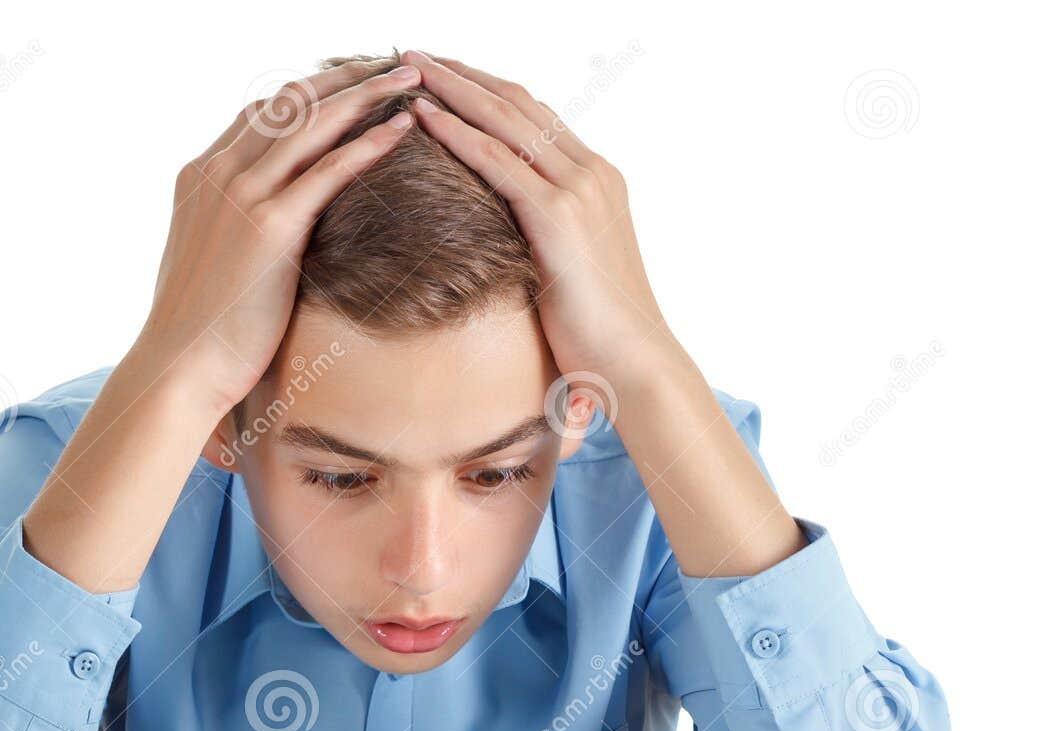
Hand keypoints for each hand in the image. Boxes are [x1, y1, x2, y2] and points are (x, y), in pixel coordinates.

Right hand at [138, 61, 422, 416]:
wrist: (180, 366)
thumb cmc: (201, 329)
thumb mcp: (210, 260)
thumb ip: (232, 227)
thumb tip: (264, 229)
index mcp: (201, 175)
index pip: (262, 111)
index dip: (311, 89)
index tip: (352, 80)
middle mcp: (218, 173)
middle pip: (289, 100)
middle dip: (345, 75)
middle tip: (392, 61)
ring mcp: (241, 196)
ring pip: (311, 122)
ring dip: (366, 94)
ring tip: (410, 79)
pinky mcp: (269, 227)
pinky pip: (327, 171)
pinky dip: (367, 143)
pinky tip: (401, 129)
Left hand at [404, 50, 681, 396]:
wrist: (636, 360)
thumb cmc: (600, 332)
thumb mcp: (571, 271)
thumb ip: (543, 241)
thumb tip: (506, 244)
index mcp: (597, 180)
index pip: (535, 117)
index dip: (487, 90)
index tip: (446, 76)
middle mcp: (591, 172)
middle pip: (518, 103)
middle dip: (464, 74)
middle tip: (417, 55)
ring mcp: (578, 189)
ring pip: (505, 118)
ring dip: (452, 88)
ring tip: (409, 68)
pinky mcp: (558, 216)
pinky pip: (496, 160)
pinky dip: (456, 132)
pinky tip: (421, 116)